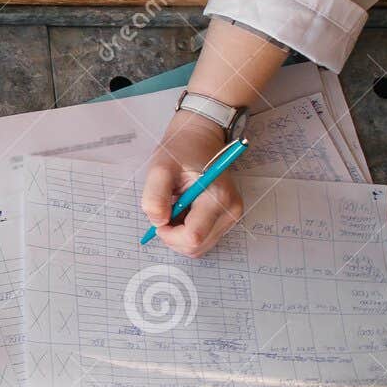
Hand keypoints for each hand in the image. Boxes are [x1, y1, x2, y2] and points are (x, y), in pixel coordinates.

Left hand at [141, 113, 242, 256]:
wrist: (200, 139)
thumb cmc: (181, 151)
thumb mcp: (160, 168)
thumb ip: (154, 196)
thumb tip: (158, 222)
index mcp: (217, 197)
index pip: (193, 237)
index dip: (169, 235)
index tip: (159, 218)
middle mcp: (230, 211)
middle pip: (197, 247)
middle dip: (173, 237)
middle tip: (165, 212)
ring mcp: (232, 216)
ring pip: (199, 246)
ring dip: (180, 235)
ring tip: (175, 208)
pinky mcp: (228, 218)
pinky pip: (204, 238)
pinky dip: (188, 231)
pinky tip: (184, 211)